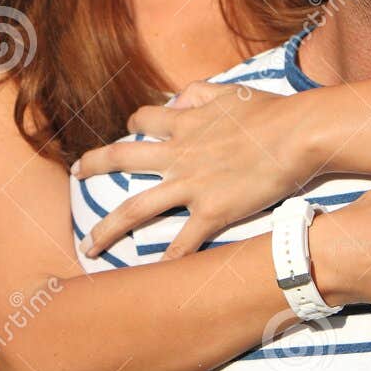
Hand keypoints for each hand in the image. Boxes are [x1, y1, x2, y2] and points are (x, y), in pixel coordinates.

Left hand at [73, 79, 310, 259]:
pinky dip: (166, 262)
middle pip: (121, 158)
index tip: (128, 132)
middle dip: (93, 166)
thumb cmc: (270, 111)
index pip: (142, 120)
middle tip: (75, 175)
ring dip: (108, 228)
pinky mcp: (212, 211)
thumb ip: (198, 93)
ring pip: (136, 208)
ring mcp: (191, 185)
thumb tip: (175, 100)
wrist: (296, 134)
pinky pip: (182, 242)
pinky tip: (152, 279)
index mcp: (184, 124)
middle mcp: (178, 154)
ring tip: (89, 245)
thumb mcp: (228, 91)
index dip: (132, 125)